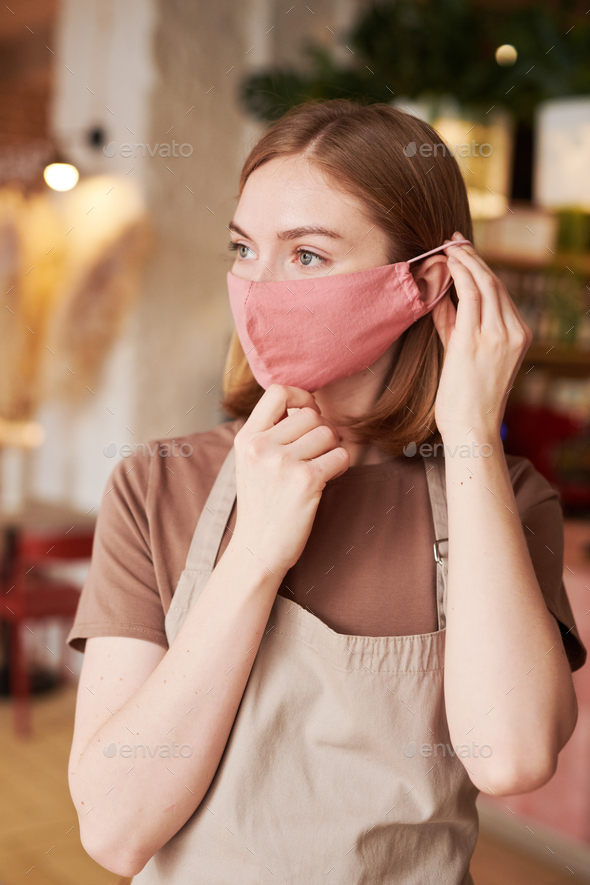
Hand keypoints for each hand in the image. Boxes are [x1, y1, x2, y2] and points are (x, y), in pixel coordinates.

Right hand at [231, 384, 348, 573]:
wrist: (258, 549)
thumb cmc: (261, 505)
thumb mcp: (251, 463)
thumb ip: (269, 434)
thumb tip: (307, 405)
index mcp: (246, 438)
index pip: (277, 391)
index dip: (300, 396)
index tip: (307, 412)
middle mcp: (261, 447)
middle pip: (311, 414)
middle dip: (321, 431)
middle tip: (315, 453)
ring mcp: (282, 463)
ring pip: (328, 433)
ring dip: (331, 449)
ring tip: (318, 468)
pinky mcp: (306, 480)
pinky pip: (341, 455)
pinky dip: (341, 465)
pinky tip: (327, 479)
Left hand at [431, 232, 532, 442]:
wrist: (471, 428)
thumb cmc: (465, 399)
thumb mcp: (463, 355)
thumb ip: (453, 326)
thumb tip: (442, 299)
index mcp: (518, 336)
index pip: (499, 292)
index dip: (480, 268)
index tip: (463, 251)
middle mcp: (512, 332)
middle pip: (494, 283)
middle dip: (472, 258)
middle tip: (453, 240)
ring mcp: (497, 336)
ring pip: (484, 284)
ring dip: (465, 261)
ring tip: (447, 246)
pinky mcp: (477, 340)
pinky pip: (469, 297)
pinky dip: (459, 275)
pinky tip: (447, 264)